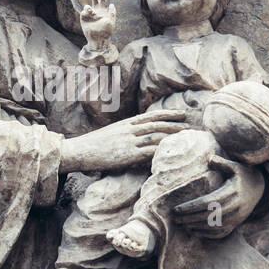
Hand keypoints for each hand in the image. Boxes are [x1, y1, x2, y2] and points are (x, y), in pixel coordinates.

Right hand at [59, 109, 186, 172]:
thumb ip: (124, 134)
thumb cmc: (92, 145)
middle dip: (175, 125)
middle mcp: (129, 130)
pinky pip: (149, 152)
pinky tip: (171, 152)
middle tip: (190, 126)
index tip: (180, 113)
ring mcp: (128, 142)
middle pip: (157, 124)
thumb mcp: (110, 134)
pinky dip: (161, 151)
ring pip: (156, 136)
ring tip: (185, 138)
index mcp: (125, 124)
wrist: (79, 151)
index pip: (151, 115)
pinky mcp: (127, 155)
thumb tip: (136, 137)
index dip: (167, 113)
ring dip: (172, 137)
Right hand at [79, 0, 116, 50]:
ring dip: (89, 7)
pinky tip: (91, 15)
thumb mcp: (111, 21)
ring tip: (93, 12)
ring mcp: (89, 16)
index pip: (102, 2)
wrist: (99, 39)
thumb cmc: (107, 32)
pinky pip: (83, 13)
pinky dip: (86, 12)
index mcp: (103, 12)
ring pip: (87, 7)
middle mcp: (96, 13)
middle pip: (94, 2)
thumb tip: (111, 4)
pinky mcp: (84, 20)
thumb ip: (112, 13)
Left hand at [173, 156, 264, 236]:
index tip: (177, 208)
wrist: (261, 188)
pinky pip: (221, 232)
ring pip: (214, 226)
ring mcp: (236, 217)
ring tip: (181, 224)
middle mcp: (235, 206)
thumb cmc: (243, 175)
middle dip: (190, 218)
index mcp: (232, 192)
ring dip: (196, 226)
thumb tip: (209, 157)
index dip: (192, 206)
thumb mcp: (235, 166)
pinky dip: (206, 234)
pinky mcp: (236, 224)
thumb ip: (222, 163)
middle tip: (175, 218)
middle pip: (209, 215)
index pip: (209, 202)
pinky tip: (194, 230)